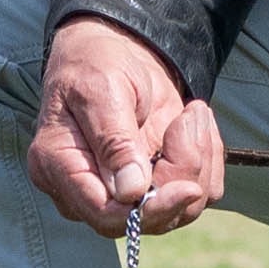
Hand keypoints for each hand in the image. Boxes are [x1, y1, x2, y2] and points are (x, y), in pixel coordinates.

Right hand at [27, 15, 222, 237]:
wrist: (114, 49)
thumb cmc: (95, 63)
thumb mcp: (100, 89)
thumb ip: (114, 141)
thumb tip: (130, 192)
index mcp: (60, 169)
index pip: (105, 215)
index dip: (150, 211)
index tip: (188, 186)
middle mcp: (90, 190)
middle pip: (146, 218)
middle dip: (182, 174)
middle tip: (189, 118)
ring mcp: (125, 192)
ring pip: (179, 209)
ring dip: (200, 159)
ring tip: (192, 112)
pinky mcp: (156, 184)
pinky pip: (198, 191)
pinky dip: (208, 156)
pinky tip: (192, 121)